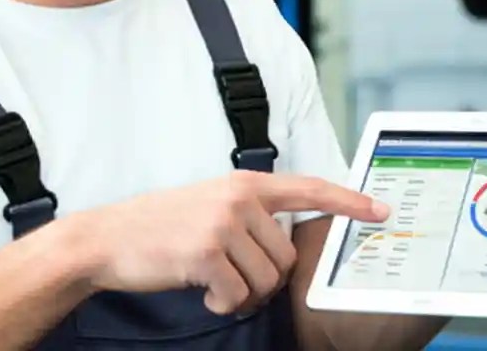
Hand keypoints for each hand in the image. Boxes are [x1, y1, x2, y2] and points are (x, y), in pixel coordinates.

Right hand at [73, 171, 388, 314]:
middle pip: (285, 258)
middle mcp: (239, 198)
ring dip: (241, 293)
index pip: (310, 188)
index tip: (381, 209)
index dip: (349, 201)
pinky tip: (200, 291)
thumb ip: (249, 213)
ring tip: (211, 280)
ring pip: (265, 280)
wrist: (106, 239)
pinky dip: (221, 303)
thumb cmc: (160, 228)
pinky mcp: (207, 252)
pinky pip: (238, 296)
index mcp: (245, 183)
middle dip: (264, 278)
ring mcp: (223, 223)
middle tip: (231, 276)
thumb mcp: (211, 205)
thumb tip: (283, 244)